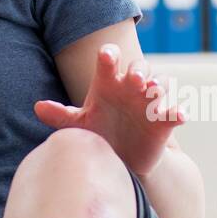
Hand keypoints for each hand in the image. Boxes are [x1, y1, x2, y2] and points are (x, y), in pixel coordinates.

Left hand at [33, 43, 184, 176]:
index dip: (109, 55)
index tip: (106, 55)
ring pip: (162, 83)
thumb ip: (60, 115)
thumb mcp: (78, 125)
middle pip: (140, 67)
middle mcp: (131, 88)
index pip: (109, 62)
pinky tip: (178, 115)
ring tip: (152, 90)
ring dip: (159, 83)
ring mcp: (149, 103)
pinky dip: (179, 112)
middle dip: (139, 70)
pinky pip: (175, 112)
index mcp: (108, 84)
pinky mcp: (164, 122)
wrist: (119, 161)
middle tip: (134, 79)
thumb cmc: (97, 135)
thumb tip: (38, 107)